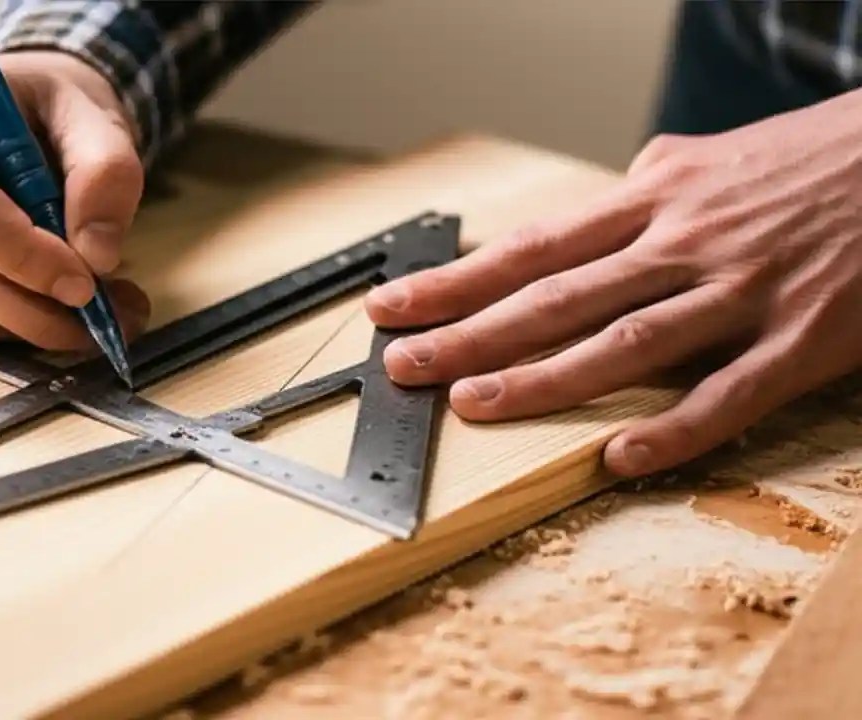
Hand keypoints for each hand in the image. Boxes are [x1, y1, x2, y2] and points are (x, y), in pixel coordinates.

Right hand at [0, 51, 149, 348]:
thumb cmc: (46, 111)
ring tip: (86, 313)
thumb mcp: (95, 118)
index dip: (26, 260)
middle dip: (36, 309)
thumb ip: (106, 174)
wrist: (5, 110)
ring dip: (23, 326)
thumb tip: (96, 257)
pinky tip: (33, 301)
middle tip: (107, 318)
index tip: (87, 284)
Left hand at [365, 90, 861, 476]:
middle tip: (403, 366)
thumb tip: (586, 213)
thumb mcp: (709, 161)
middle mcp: (684, 243)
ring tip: (473, 405)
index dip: (458, 280)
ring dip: (544, 380)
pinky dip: (674, 431)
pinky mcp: (805, 338)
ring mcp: (743, 292)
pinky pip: (730, 395)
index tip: (395, 304)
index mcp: (655, 199)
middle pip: (557, 297)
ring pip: (626, 343)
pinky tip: (617, 459)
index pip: (534, 248)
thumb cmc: (810, 159)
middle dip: (469, 333)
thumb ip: (641, 197)